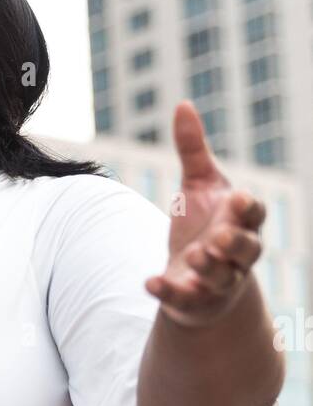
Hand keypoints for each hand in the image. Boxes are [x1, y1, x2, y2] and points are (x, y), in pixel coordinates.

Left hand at [144, 102, 265, 327]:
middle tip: (219, 235)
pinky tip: (150, 282)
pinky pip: (184, 299)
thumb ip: (192, 151)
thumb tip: (182, 105)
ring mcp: (217, 281)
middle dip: (235, 242)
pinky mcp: (193, 301)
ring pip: (221, 277)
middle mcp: (236, 255)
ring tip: (195, 254)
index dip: (248, 208)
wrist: (196, 278)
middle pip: (247, 250)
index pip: (255, 214)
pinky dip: (169, 292)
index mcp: (242, 222)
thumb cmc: (204, 225)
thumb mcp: (198, 186)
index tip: (238, 197)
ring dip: (209, 267)